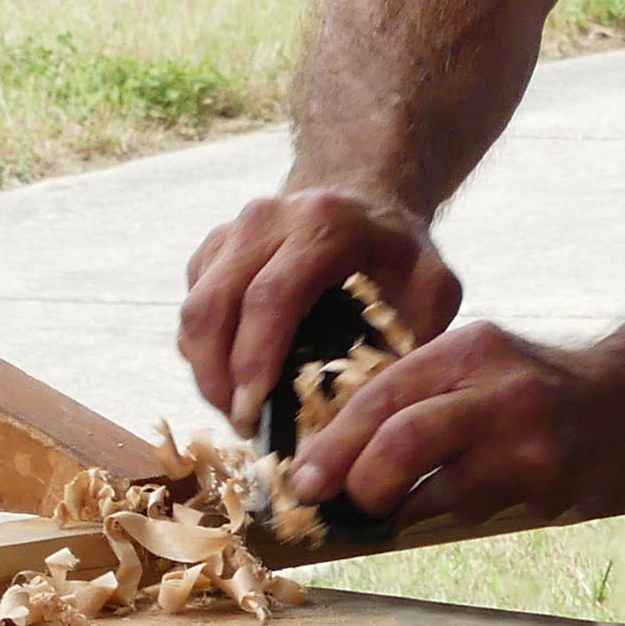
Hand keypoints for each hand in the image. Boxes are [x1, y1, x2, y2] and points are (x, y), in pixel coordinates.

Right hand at [177, 189, 460, 434]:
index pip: (271, 296)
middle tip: (243, 425)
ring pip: (195, 310)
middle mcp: (266, 220)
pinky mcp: (213, 250)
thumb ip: (415, 336)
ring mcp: (232, 232)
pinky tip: (236, 383)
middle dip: (219, 376)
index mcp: (322, 224)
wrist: (363, 200)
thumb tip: (379, 404)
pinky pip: (193, 309)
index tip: (255, 410)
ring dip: (206, 370)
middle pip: (215, 304)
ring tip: (238, 412)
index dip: (256, 357)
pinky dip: (205, 353)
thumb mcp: (431, 284)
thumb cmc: (396, 253)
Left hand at [285, 323, 624, 533]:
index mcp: (468, 348)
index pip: (380, 394)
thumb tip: (340, 452)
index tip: (300, 479)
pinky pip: (477, 511)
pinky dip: (458, 512)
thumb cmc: (547, 392)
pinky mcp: (551, 480)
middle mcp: (494, 385)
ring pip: (435, 489)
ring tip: (411, 500)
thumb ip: (425, 396)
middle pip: (398, 440)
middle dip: (357, 481)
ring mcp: (526, 435)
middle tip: (339, 503)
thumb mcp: (486, 367)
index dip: (332, 442)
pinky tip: (480, 497)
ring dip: (409, 506)